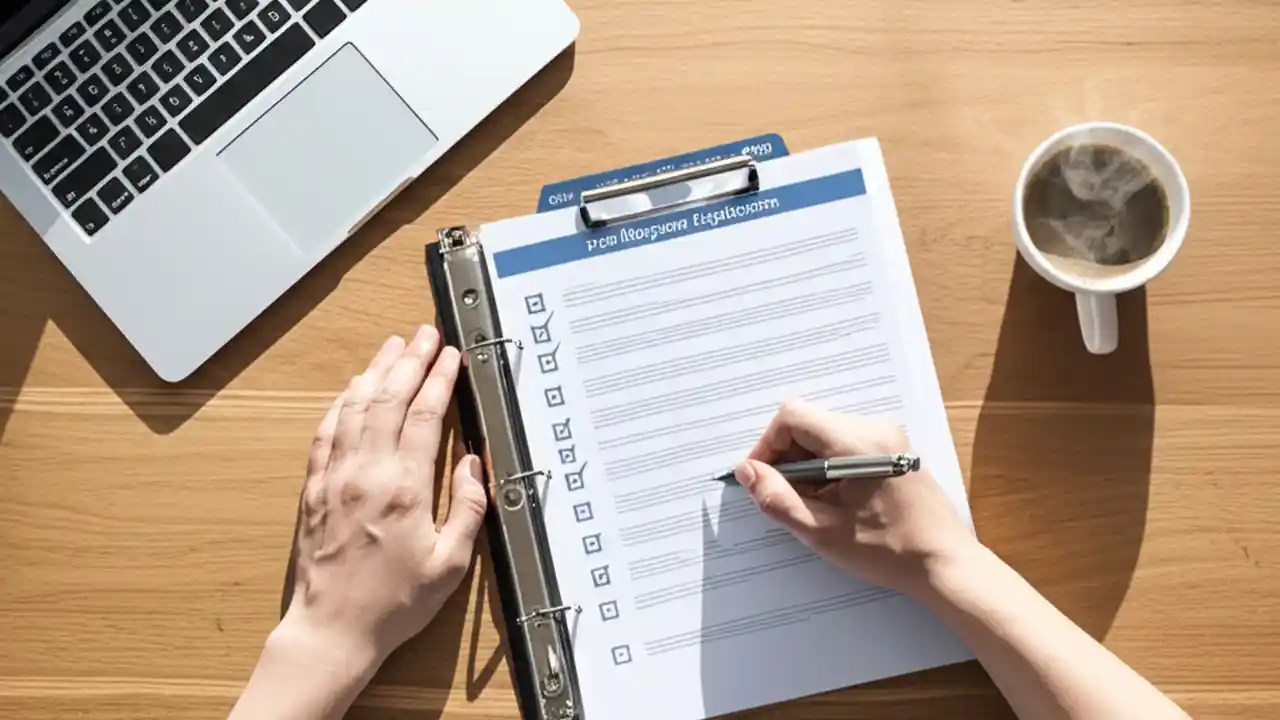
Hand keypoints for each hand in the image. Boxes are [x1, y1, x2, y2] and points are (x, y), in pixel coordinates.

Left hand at [284, 326, 486, 665]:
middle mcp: (366, 473)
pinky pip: (326, 432)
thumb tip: (473, 464)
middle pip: (388, 400)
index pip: (423, 416)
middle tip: (424, 334)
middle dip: (409, 361)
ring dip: (375, 372)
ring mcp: (335, 478)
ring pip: (354, 408)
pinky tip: (351, 391)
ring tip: (392, 347)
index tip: (450, 356)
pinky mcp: (314, 490)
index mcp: (404, 488)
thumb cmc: (393, 604)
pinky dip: (341, 404)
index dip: (439, 379)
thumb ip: (467, 508)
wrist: (333, 630)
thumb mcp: (450, 564)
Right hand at [734, 399, 974, 595]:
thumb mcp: (821, 531)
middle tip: (785, 497)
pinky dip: (827, 465)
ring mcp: (887, 436)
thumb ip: (776, 498)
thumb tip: (747, 472)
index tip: (760, 478)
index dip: (767, 445)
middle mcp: (874, 429)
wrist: (944, 563)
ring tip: (812, 504)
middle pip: (808, 423)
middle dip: (786, 457)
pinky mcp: (893, 449)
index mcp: (858, 443)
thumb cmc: (888, 551)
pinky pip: (844, 443)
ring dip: (806, 464)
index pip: (793, 416)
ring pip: (823, 433)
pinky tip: (833, 500)